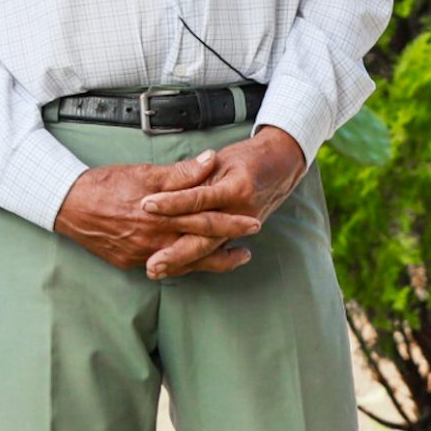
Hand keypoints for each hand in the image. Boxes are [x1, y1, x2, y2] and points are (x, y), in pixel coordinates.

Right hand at [56, 158, 263, 276]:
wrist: (67, 205)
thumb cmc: (104, 185)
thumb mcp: (143, 173)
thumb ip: (180, 173)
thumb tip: (210, 161)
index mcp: (161, 216)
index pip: (205, 219)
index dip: (231, 221)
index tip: (253, 220)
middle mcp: (155, 240)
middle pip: (200, 244)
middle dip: (228, 244)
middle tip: (251, 243)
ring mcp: (142, 254)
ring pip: (185, 262)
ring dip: (212, 260)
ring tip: (234, 258)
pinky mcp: (130, 262)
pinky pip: (164, 266)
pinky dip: (184, 264)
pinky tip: (194, 260)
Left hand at [135, 128, 306, 278]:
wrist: (284, 163)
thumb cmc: (250, 157)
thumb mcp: (222, 159)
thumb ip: (195, 173)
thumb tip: (167, 184)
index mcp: (236, 189)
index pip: (198, 198)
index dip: (171, 202)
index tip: (146, 205)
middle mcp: (241, 213)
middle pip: (203, 235)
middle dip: (175, 251)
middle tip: (151, 263)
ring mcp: (241, 227)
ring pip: (208, 249)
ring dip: (182, 261)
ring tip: (157, 272)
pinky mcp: (239, 232)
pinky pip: (216, 251)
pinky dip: (195, 261)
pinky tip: (176, 269)